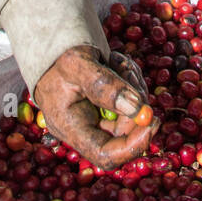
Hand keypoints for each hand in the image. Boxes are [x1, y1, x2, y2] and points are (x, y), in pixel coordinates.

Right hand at [34, 45, 158, 170]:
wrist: (49, 45)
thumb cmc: (57, 55)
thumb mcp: (77, 64)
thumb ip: (105, 86)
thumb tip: (137, 109)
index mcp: (70, 128)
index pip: (106, 155)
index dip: (134, 144)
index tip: (152, 119)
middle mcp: (84, 128)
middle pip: (124, 133)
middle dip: (136, 104)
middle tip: (130, 73)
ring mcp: (96, 117)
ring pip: (131, 114)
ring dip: (134, 87)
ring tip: (120, 63)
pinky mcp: (106, 105)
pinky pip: (129, 100)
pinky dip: (131, 81)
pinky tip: (118, 63)